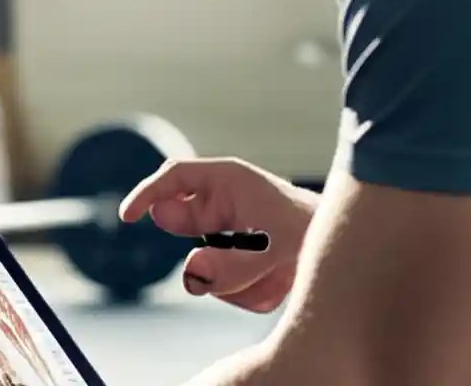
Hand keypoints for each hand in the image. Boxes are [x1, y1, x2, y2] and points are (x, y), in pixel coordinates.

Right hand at [120, 157, 318, 312]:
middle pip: (181, 225)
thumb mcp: (276, 248)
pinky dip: (245, 293)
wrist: (342, 253)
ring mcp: (223, 231)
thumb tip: (190, 274)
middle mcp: (220, 203)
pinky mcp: (229, 257)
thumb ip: (232, 265)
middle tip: (238, 262)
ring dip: (234, 281)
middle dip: (206, 254)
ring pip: (201, 266)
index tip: (128, 216)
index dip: (147, 193)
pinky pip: (218, 285)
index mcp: (227, 181)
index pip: (173, 177)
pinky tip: (276, 283)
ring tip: (276, 274)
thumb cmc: (313, 233)